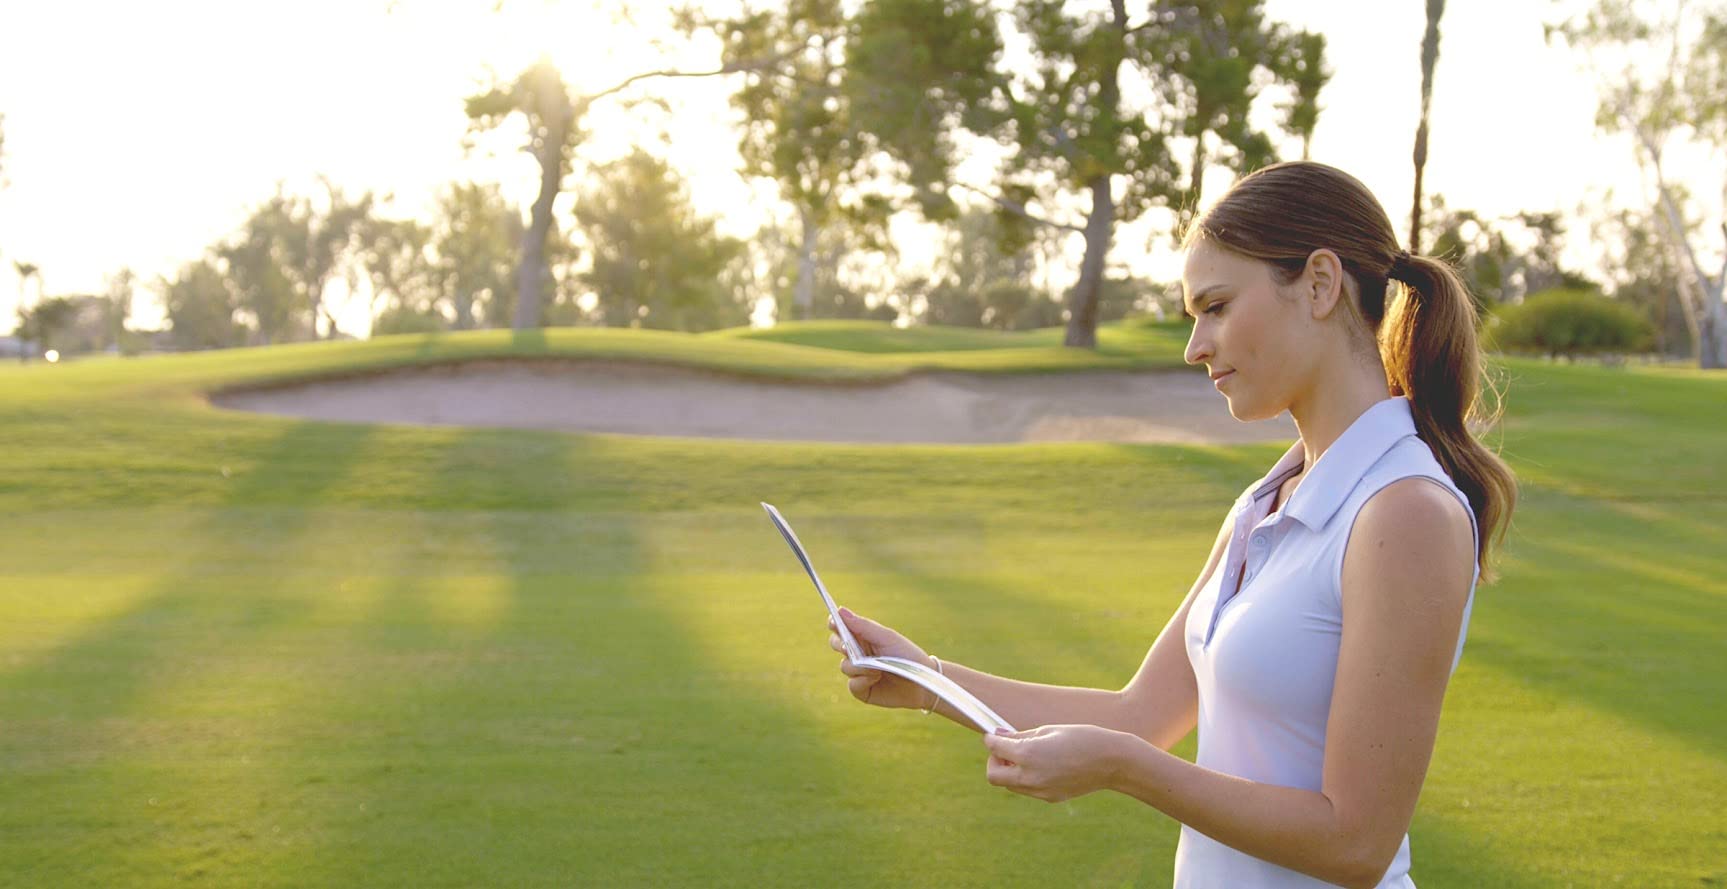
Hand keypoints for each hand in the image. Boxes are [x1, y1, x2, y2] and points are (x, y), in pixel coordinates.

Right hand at [827, 606, 935, 710]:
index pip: (840, 627)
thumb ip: (863, 626)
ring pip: (844, 666)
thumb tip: (840, 611)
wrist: (922, 683)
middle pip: (835, 644)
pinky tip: (875, 679)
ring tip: (877, 668)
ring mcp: (859, 672)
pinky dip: (862, 681)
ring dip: (858, 666)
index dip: (834, 623)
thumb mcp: (886, 637)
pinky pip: (851, 684)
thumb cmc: (907, 655)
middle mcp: (858, 653)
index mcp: (863, 636)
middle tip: (849, 647)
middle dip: (840, 645)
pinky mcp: (862, 689)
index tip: (834, 623)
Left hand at [980, 724, 1136, 802]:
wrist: (1112, 761)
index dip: (990, 739)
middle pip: (994, 776)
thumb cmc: (1081, 737)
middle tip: (1005, 749)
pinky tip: (1043, 765)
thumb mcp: (1048, 730)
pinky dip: (1026, 778)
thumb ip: (1020, 736)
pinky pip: (1027, 789)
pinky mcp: (1050, 798)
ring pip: (1009, 785)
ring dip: (1010, 771)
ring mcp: (1040, 791)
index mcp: (1028, 754)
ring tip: (1026, 756)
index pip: (995, 748)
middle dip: (994, 761)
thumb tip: (998, 736)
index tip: (993, 734)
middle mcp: (1030, 776)